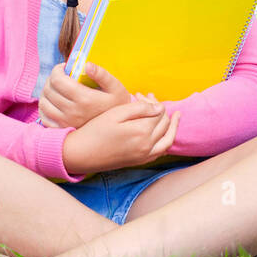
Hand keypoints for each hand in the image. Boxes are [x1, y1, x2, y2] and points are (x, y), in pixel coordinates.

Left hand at [39, 62, 130, 129]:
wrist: (118, 129)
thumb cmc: (117, 105)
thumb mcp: (116, 87)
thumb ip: (102, 74)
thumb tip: (87, 65)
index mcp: (85, 99)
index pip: (57, 80)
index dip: (57, 70)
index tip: (63, 68)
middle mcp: (73, 112)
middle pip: (49, 90)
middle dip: (51, 79)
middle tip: (60, 77)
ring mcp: (66, 123)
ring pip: (44, 103)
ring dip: (46, 93)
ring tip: (56, 89)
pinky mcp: (62, 130)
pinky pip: (44, 117)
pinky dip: (44, 108)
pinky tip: (53, 103)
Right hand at [61, 99, 180, 174]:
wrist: (81, 154)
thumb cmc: (95, 130)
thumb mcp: (116, 113)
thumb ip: (140, 109)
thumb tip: (160, 107)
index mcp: (141, 132)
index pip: (158, 112)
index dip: (152, 101)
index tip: (141, 95)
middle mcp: (147, 146)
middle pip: (165, 125)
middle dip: (160, 110)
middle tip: (149, 99)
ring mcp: (145, 156)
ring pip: (168, 140)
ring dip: (172, 127)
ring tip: (176, 116)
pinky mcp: (140, 162)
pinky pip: (161, 151)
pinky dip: (166, 140)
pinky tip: (164, 133)